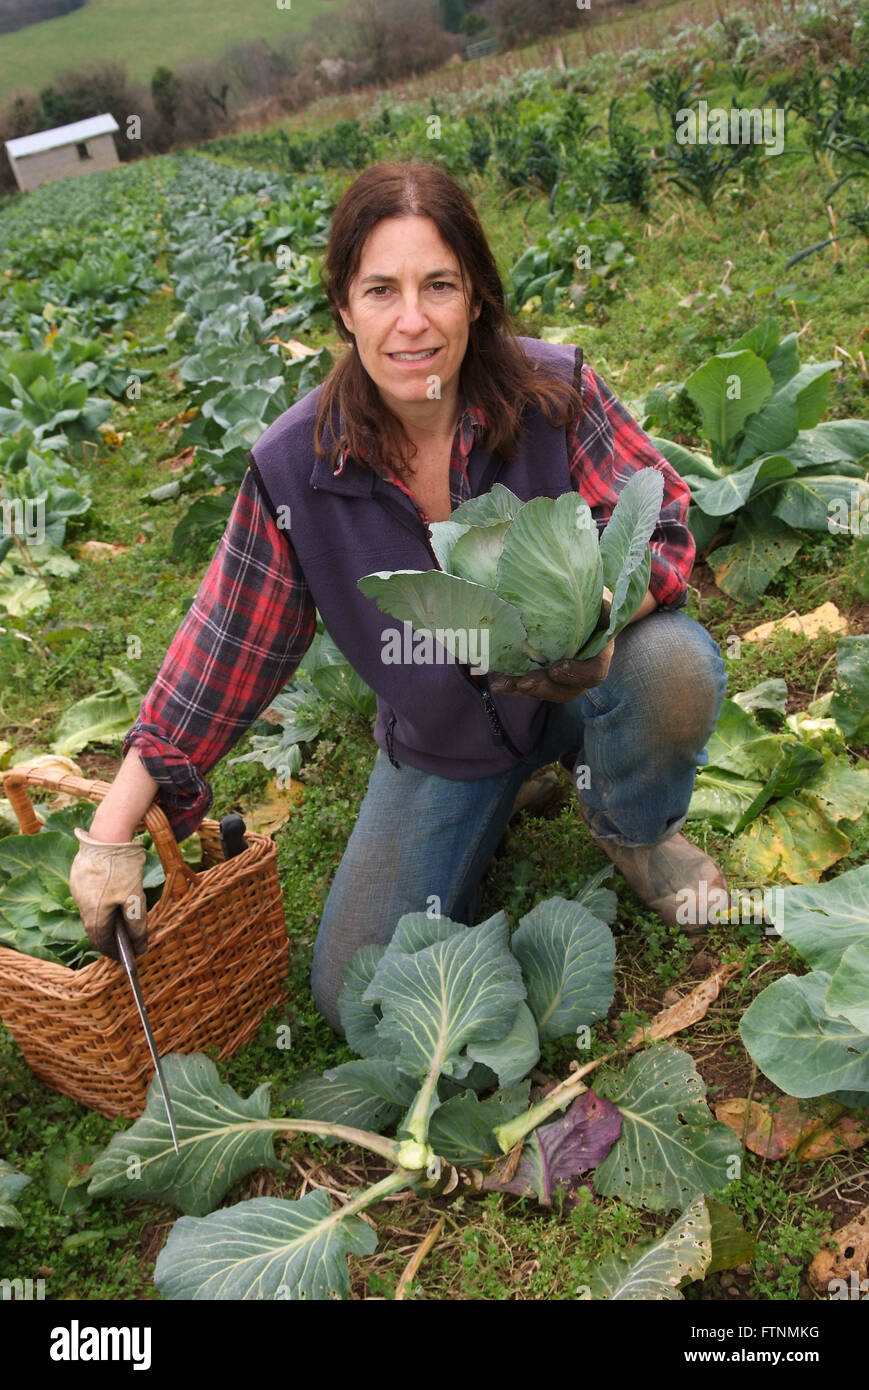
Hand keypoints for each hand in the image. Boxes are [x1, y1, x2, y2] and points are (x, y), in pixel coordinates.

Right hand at [69, 828, 147, 961]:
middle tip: (124, 941)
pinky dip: (100, 902)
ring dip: (104, 918)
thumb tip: (140, 947)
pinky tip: (113, 899)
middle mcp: (80, 904)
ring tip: (121, 921)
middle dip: (109, 936)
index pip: (100, 941)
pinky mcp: (78, 876)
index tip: (124, 958)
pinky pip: (89, 895)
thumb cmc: (122, 868)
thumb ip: (137, 926)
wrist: (108, 834)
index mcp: (93, 913)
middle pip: (94, 927)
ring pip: (90, 911)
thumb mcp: (135, 899)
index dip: (113, 951)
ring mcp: (77, 889)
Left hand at [489, 592, 613, 703]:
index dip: (577, 674)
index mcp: (599, 653)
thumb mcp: (601, 596)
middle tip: (524, 682)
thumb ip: (603, 602)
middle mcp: (582, 670)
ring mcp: (563, 676)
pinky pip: (531, 685)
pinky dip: (514, 685)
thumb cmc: (592, 598)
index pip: (594, 673)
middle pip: (567, 690)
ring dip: (524, 690)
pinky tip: (498, 683)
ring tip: (502, 684)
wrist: (578, 604)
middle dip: (544, 688)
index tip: (557, 667)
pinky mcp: (544, 674)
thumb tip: (602, 602)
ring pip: (547, 691)